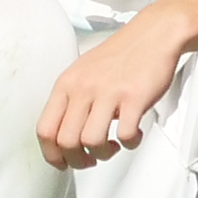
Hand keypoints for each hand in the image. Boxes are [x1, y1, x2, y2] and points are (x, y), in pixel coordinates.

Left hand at [37, 16, 191, 167]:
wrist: (152, 34)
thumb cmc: (119, 57)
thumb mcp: (82, 73)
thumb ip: (71, 102)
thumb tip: (64, 139)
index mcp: (66, 84)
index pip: (44, 129)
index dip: (52, 154)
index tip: (64, 162)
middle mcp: (83, 88)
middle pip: (66, 142)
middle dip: (79, 160)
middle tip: (92, 158)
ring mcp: (108, 92)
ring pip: (92, 142)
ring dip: (103, 154)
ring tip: (113, 146)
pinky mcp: (134, 97)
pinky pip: (126, 135)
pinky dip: (130, 143)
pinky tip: (133, 134)